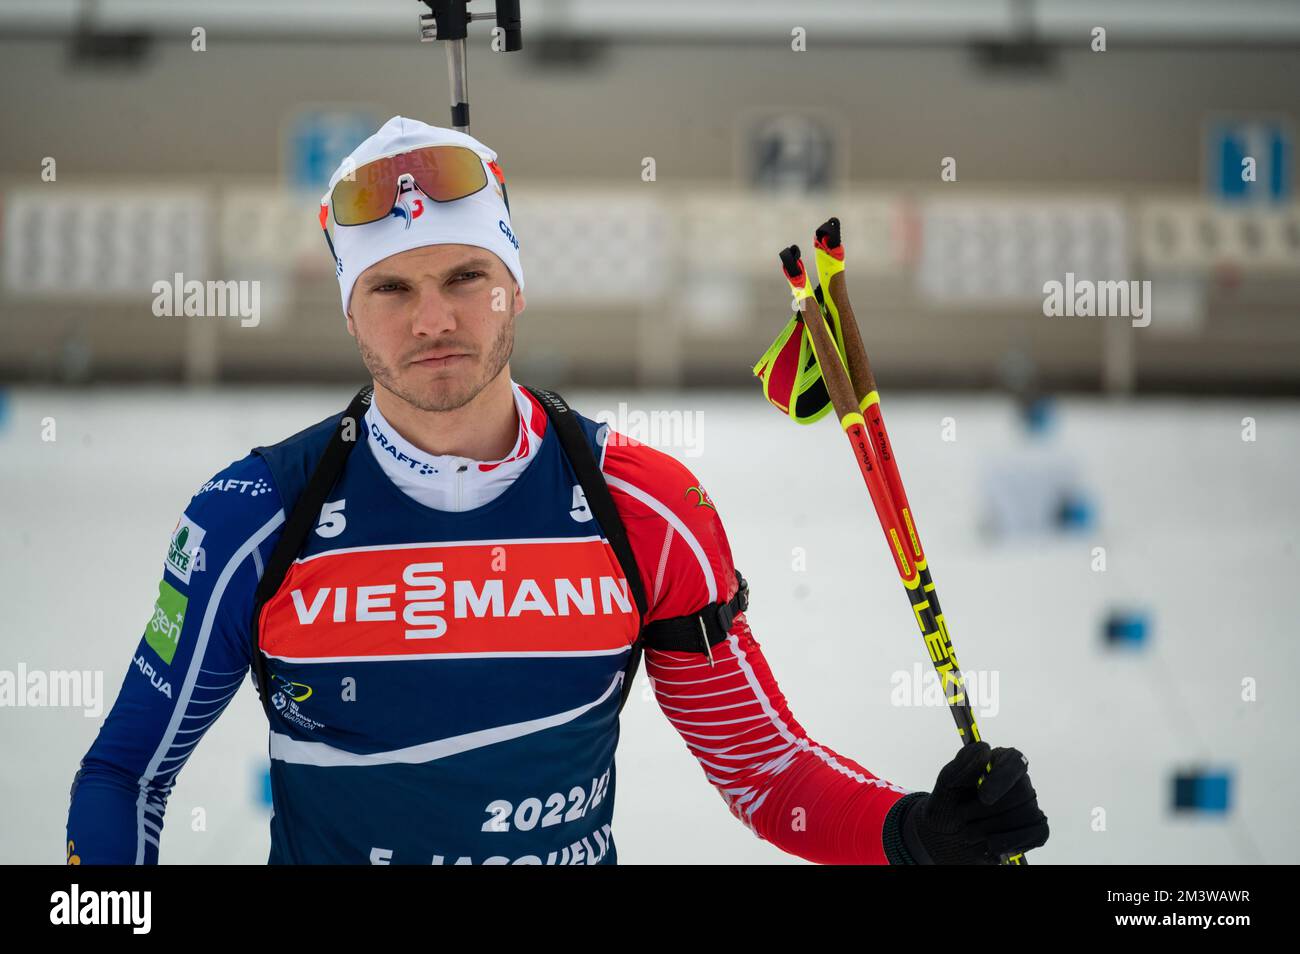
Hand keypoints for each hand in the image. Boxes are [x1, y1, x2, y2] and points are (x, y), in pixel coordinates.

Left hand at [900, 741, 1048, 863]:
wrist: (945, 837)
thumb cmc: (947, 804)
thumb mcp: (947, 783)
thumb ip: (963, 764)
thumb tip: (985, 749)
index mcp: (998, 762)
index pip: (1014, 761)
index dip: (1002, 779)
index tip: (983, 797)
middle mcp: (1019, 782)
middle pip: (1022, 792)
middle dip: (988, 811)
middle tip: (963, 816)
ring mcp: (1029, 806)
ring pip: (1027, 815)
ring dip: (992, 828)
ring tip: (969, 832)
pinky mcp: (1034, 829)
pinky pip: (1037, 833)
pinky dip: (1010, 842)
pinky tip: (990, 845)